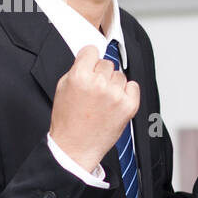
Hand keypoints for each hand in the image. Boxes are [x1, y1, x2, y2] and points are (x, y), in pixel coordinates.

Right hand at [49, 44, 139, 172]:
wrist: (75, 146)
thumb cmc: (68, 121)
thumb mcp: (63, 88)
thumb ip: (77, 70)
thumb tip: (89, 59)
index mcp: (79, 76)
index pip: (91, 51)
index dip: (89, 59)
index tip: (90, 64)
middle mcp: (99, 83)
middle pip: (107, 64)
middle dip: (101, 74)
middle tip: (94, 91)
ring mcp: (115, 95)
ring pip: (120, 75)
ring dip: (113, 85)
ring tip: (102, 101)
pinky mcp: (128, 106)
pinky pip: (134, 86)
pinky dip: (127, 92)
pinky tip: (115, 102)